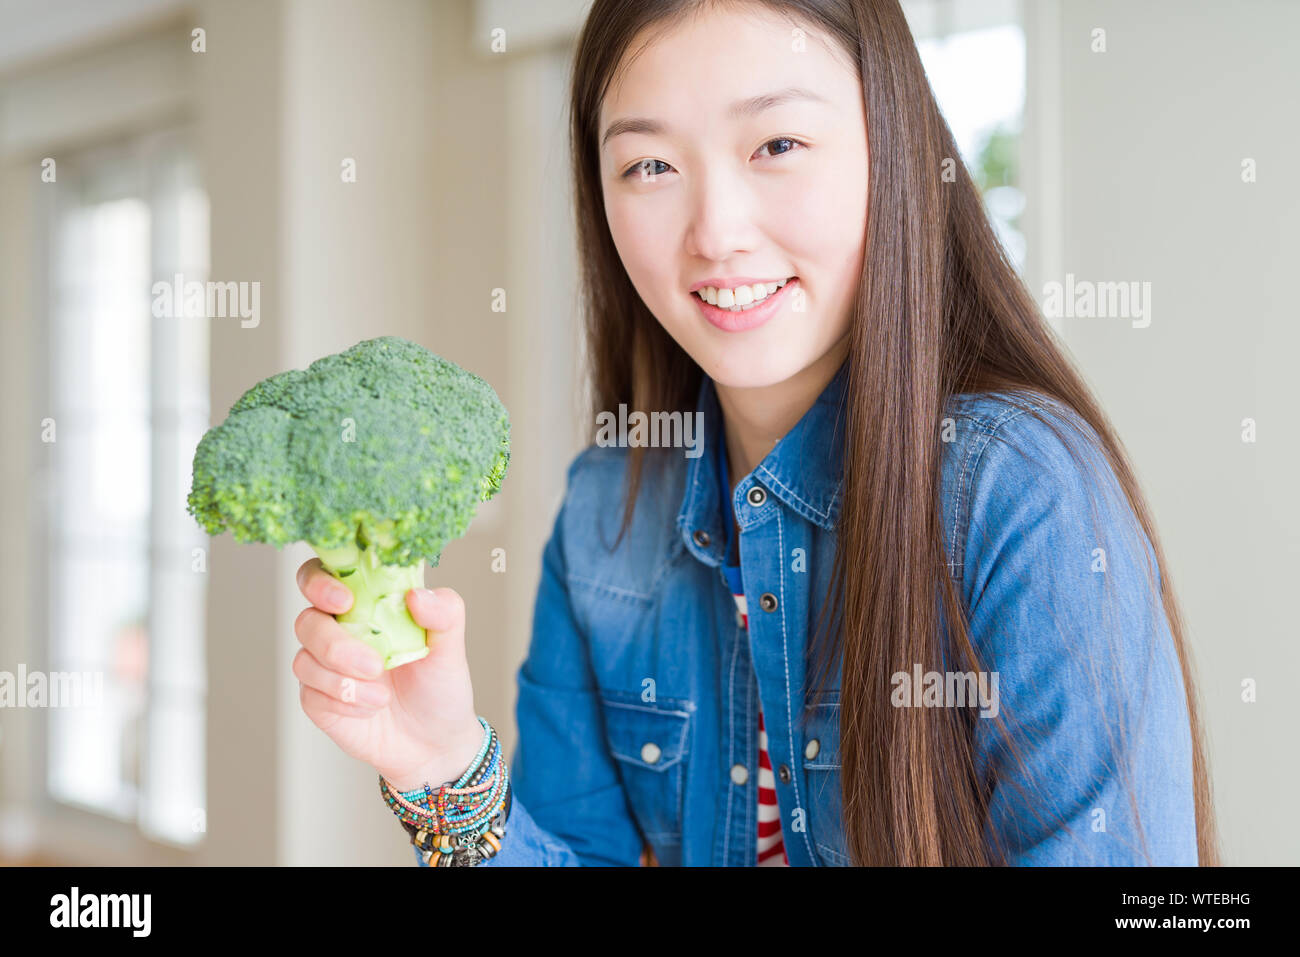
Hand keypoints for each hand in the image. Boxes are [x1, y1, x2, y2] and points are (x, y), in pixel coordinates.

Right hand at [293, 558, 485, 791]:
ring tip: (384, 695)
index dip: (320, 580)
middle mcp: (339, 630)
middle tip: (372, 663)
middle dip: (333, 642)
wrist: (434, 743)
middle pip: (307, 620)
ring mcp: (323, 666)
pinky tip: (373, 708)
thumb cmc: (439, 687)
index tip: (343, 599)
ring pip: (304, 659)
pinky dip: (343, 702)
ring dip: (343, 680)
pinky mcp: (317, 699)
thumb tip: (417, 595)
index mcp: (367, 605)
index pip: (324, 575)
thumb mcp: (451, 648)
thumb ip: (444, 613)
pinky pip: (311, 694)